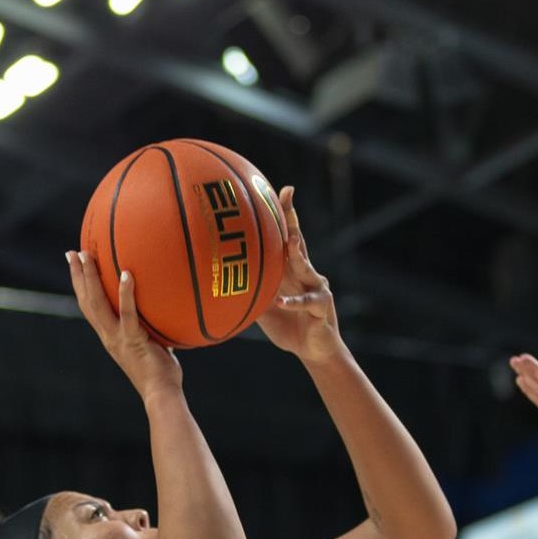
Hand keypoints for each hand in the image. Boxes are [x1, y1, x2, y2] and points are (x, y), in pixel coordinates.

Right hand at [68, 251, 181, 395]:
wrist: (160, 394)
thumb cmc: (161, 373)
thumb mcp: (152, 344)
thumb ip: (151, 327)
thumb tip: (164, 309)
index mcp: (109, 336)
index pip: (89, 307)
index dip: (80, 286)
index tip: (75, 265)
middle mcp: (108, 335)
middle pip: (86, 300)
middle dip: (77, 275)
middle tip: (72, 253)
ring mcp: (118, 338)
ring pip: (98, 303)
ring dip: (91, 278)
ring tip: (87, 255)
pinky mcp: (133, 340)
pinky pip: (128, 313)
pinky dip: (127, 293)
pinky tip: (127, 274)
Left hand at [255, 186, 344, 364]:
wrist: (313, 349)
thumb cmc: (287, 325)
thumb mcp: (262, 308)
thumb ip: (247, 293)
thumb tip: (215, 285)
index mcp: (290, 270)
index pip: (284, 236)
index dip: (281, 213)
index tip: (273, 190)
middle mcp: (305, 273)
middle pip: (298, 240)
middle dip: (292, 218)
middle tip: (287, 194)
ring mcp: (316, 287)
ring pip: (306, 267)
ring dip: (297, 254)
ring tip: (288, 242)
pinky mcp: (322, 306)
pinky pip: (306, 303)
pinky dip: (292, 303)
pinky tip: (279, 302)